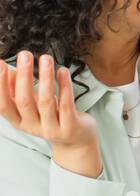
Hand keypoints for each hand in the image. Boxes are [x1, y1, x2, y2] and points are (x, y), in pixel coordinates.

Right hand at [0, 54, 100, 176]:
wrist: (75, 141)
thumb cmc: (51, 116)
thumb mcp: (31, 104)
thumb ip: (17, 88)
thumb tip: (4, 67)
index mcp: (18, 121)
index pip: (4, 105)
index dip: (1, 86)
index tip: (1, 64)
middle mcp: (32, 127)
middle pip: (24, 101)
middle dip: (24, 76)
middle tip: (25, 54)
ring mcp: (51, 129)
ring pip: (46, 102)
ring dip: (45, 77)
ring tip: (45, 58)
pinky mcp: (70, 127)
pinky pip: (66, 104)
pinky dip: (64, 86)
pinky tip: (63, 70)